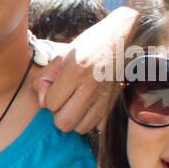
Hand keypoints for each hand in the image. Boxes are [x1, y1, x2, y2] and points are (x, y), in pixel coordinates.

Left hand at [32, 6, 135, 133]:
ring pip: (80, 128)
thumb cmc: (90, 46)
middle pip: (64, 123)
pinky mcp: (115, 105)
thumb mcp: (62, 56)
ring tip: (77, 102)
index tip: (57, 89)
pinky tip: (89, 106)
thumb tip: (43, 104)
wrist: (126, 39)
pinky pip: (96, 126)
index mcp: (75, 70)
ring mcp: (105, 98)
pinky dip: (89, 120)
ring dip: (74, 119)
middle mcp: (91, 86)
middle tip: (64, 100)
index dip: (50, 98)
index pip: (50, 104)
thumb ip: (44, 79)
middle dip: (59, 114)